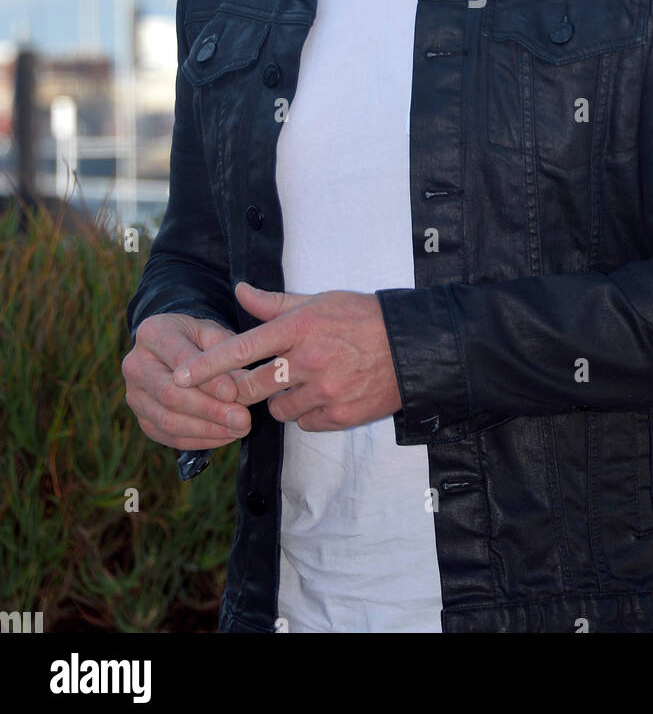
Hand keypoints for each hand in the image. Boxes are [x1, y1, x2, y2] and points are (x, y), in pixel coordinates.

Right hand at [122, 313, 251, 449]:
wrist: (174, 347)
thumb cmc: (198, 337)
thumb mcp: (212, 331)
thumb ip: (225, 353)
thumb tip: (241, 388)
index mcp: (152, 333)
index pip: (180, 359)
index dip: (207, 380)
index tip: (233, 393)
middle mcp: (135, 365)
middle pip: (170, 395)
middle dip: (209, 410)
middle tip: (242, 418)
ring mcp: (134, 395)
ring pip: (168, 421)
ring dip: (207, 429)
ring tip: (239, 429)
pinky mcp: (141, 419)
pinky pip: (169, 436)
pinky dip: (200, 440)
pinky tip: (226, 435)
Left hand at [172, 283, 402, 432]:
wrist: (411, 349)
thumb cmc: (362, 318)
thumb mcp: (319, 300)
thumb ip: (274, 303)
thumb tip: (238, 290)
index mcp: (300, 327)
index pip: (244, 348)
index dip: (208, 364)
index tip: (180, 376)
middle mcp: (309, 360)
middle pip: (251, 387)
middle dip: (239, 391)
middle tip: (243, 385)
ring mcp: (324, 392)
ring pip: (277, 409)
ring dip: (279, 400)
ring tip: (303, 381)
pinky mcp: (339, 416)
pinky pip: (303, 423)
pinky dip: (306, 412)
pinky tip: (323, 394)